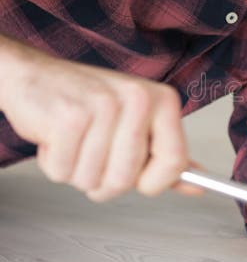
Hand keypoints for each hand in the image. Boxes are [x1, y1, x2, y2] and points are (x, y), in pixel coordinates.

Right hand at [1, 41, 188, 199]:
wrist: (34, 76)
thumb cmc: (86, 101)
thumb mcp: (135, 124)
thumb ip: (165, 156)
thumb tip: (196, 185)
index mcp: (162, 100)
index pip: (175, 163)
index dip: (153, 182)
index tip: (138, 176)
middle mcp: (138, 98)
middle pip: (128, 179)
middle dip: (103, 181)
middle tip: (93, 153)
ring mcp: (104, 105)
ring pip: (92, 180)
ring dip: (75, 170)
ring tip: (74, 140)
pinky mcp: (69, 117)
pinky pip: (63, 172)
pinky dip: (53, 163)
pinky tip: (55, 137)